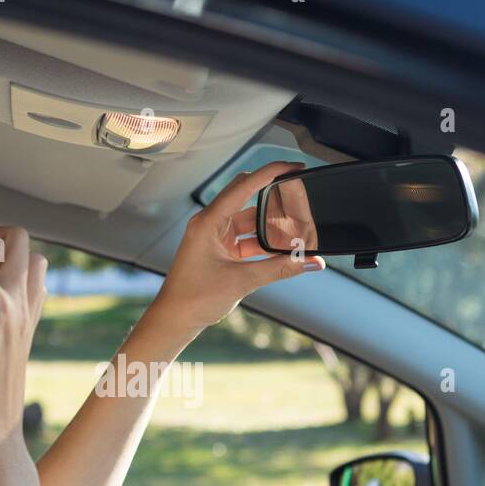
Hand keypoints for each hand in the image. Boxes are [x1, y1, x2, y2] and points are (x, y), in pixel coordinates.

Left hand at [151, 161, 324, 332]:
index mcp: (208, 222)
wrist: (174, 319)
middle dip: (272, 194)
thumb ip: (280, 269)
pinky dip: (261, 241)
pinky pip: (244, 237)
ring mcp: (212, 236)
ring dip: (269, 224)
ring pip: (247, 220)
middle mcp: (209, 223)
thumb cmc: (194, 299)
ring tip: (293, 225)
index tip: (293, 166)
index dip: (271, 172)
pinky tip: (279, 248)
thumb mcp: (242, 281)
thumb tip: (309, 262)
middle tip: (297, 191)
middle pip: (246, 196)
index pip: (244, 186)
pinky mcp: (217, 250)